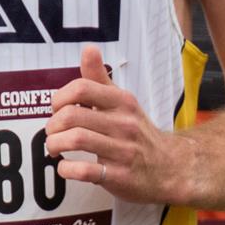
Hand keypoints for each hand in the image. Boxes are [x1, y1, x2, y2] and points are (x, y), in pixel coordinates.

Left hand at [46, 44, 188, 203]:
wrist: (172, 167)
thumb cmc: (139, 133)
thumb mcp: (124, 103)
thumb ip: (100, 78)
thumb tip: (89, 49)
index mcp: (123, 102)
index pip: (81, 88)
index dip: (59, 98)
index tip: (58, 109)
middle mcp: (125, 124)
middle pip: (71, 116)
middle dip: (52, 126)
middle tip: (54, 133)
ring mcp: (124, 150)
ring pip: (75, 140)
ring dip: (54, 145)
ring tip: (55, 148)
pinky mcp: (120, 175)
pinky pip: (84, 170)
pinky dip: (66, 169)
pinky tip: (67, 167)